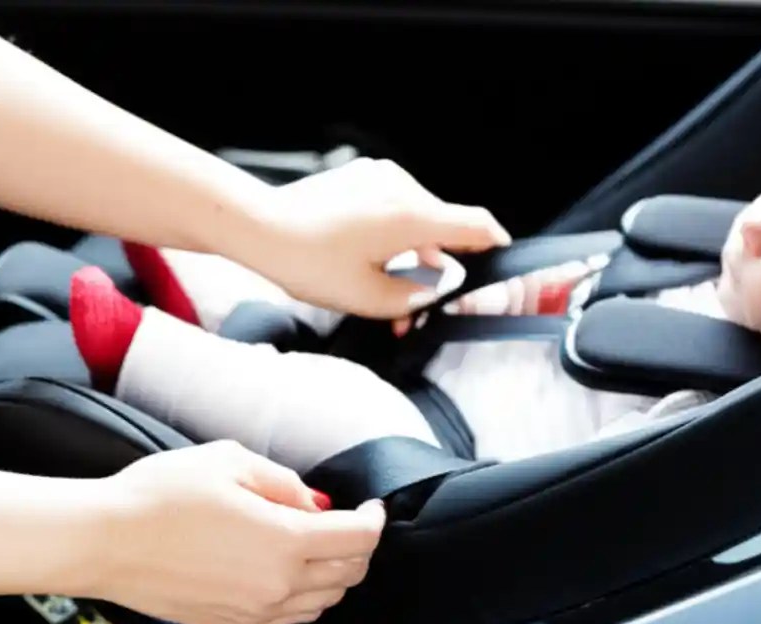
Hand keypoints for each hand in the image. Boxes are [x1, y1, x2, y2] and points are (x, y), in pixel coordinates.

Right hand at [83, 441, 385, 623]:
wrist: (103, 541)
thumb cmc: (157, 497)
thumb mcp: (229, 461)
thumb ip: (283, 481)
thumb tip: (312, 502)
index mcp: (284, 541)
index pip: (358, 539)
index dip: (374, 519)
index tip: (372, 506)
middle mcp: (277, 584)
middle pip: (349, 574)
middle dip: (359, 546)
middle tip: (350, 522)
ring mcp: (255, 610)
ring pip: (324, 602)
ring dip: (335, 574)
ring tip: (320, 545)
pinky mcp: (233, 623)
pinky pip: (290, 616)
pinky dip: (305, 595)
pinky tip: (288, 570)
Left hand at [243, 158, 510, 319]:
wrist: (258, 226)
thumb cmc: (308, 261)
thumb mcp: (369, 298)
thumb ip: (415, 299)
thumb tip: (435, 289)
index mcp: (412, 216)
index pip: (475, 226)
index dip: (494, 246)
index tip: (501, 258)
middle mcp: (403, 189)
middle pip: (439, 229)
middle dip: (432, 270)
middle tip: (412, 310)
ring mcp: (380, 178)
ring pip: (413, 221)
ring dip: (408, 255)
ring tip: (383, 292)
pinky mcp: (360, 177)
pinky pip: (389, 208)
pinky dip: (388, 235)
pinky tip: (365, 261)